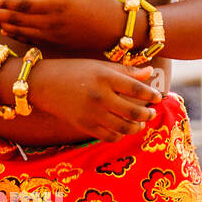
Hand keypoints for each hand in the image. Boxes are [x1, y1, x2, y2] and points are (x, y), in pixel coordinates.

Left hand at [0, 0, 125, 51]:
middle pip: (17, 19)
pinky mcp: (54, 43)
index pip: (25, 4)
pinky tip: (4, 30)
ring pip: (20, 31)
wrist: (115, 31)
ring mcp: (51, 36)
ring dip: (1, 25)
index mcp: (57, 5)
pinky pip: (29, 40)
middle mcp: (51, 23)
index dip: (5, 3)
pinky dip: (14, 35)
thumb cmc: (100, 2)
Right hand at [30, 57, 162, 142]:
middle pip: (134, 111)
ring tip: (140, 123)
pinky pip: (109, 136)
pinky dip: (120, 135)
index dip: (151, 94)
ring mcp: (92, 114)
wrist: (43, 84)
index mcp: (105, 77)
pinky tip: (123, 129)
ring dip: (137, 127)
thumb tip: (150, 72)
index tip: (158, 96)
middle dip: (147, 114)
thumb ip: (125, 71)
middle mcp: (100, 96)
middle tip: (151, 112)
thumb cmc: (74, 71)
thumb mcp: (99, 65)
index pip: (136, 89)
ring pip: (124, 127)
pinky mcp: (84, 126)